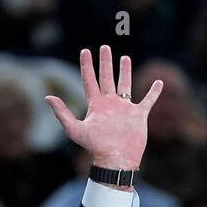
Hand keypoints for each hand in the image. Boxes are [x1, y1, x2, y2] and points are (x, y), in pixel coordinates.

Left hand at [45, 46, 161, 171]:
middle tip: (104, 47)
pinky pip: (148, 100)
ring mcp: (125, 108)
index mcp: (95, 105)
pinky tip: (159, 82)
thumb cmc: (95, 147)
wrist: (116, 159)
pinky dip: (154, 92)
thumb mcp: (75, 129)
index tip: (85, 51)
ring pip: (125, 84)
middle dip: (105, 62)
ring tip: (125, 57)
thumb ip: (62, 113)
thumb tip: (47, 97)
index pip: (89, 79)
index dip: (86, 65)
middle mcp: (109, 104)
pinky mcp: (139, 115)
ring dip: (125, 71)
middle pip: (106, 77)